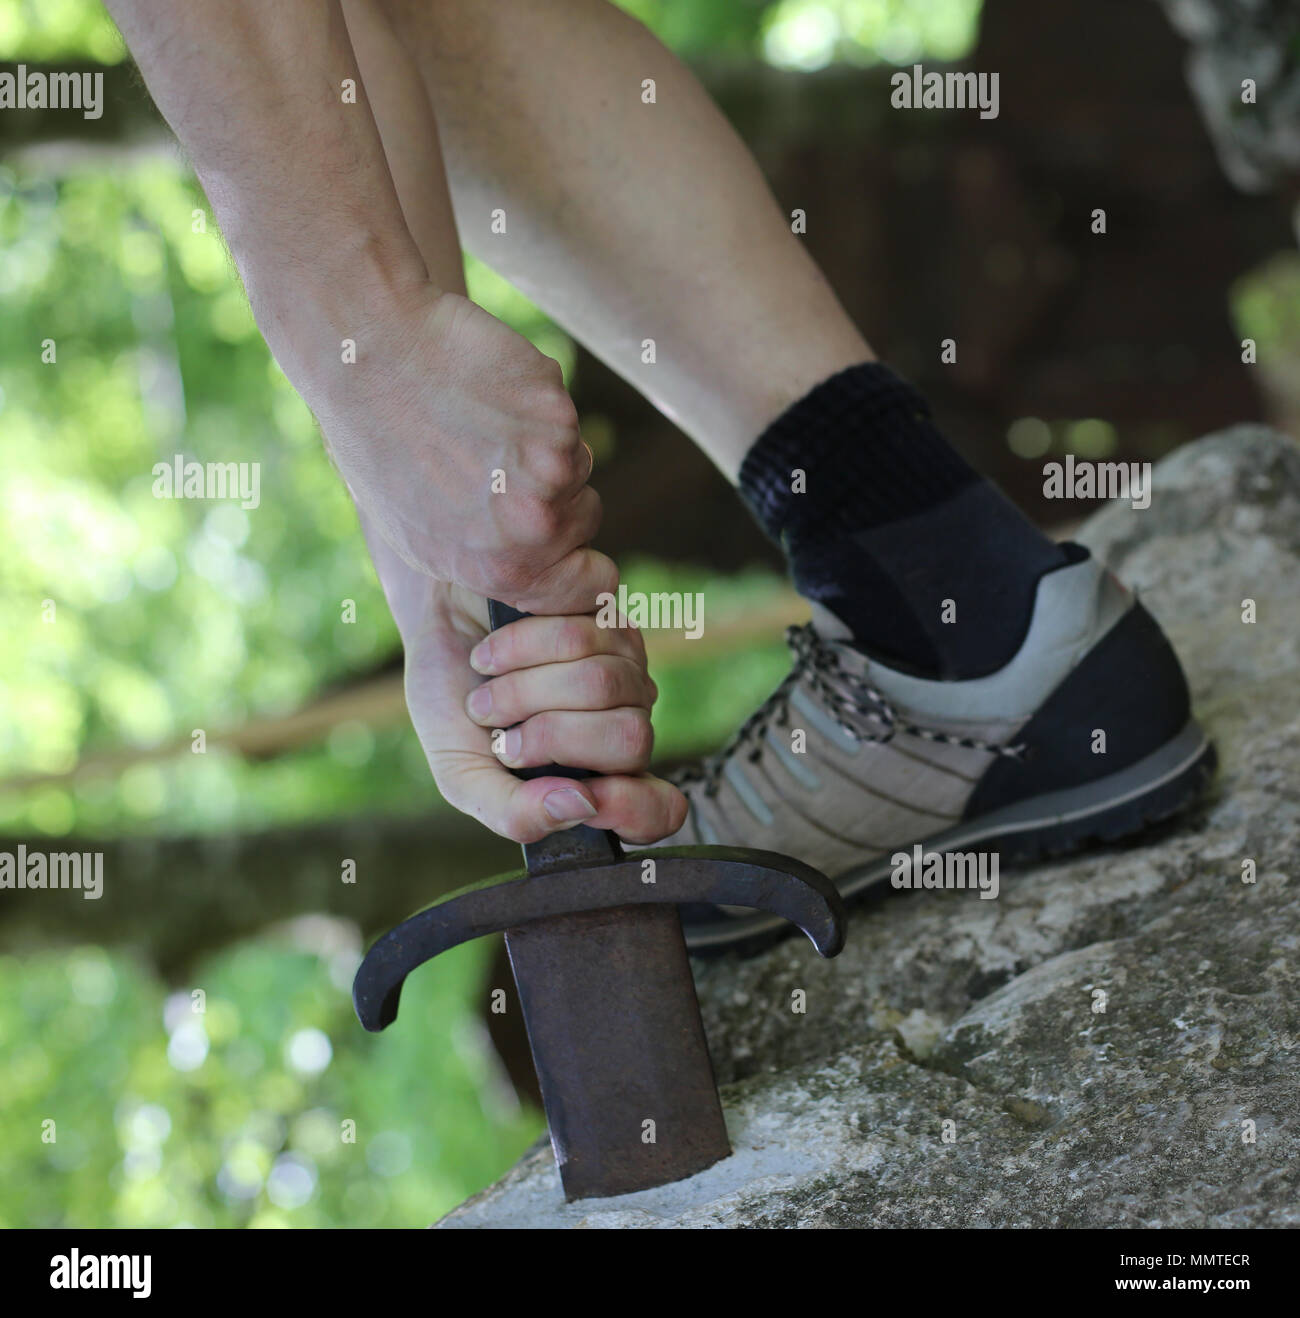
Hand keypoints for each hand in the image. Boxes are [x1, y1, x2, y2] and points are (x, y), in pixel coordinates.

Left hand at [308, 287, 615, 614]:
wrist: (369, 359)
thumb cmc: (382, 449)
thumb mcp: (423, 539)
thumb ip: (491, 560)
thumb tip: (532, 564)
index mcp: (505, 569)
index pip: (594, 586)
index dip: (587, 567)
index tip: (571, 545)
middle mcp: (536, 528)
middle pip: (586, 518)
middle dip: (555, 495)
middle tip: (492, 466)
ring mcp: (552, 471)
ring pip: (578, 464)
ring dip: (545, 447)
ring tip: (479, 427)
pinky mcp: (559, 416)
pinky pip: (566, 417)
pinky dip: (539, 404)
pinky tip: (489, 394)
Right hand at [404, 584, 687, 844]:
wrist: (429, 629)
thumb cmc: (450, 707)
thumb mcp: (463, 776)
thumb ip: (515, 813)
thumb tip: (583, 807)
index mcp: (597, 780)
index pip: (657, 810)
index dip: (632, 808)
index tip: (586, 796)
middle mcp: (621, 727)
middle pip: (630, 741)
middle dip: (551, 735)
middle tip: (499, 730)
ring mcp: (623, 672)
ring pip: (602, 683)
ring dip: (522, 686)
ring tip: (485, 681)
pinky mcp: (609, 621)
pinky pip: (583, 635)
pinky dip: (521, 644)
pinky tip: (495, 649)